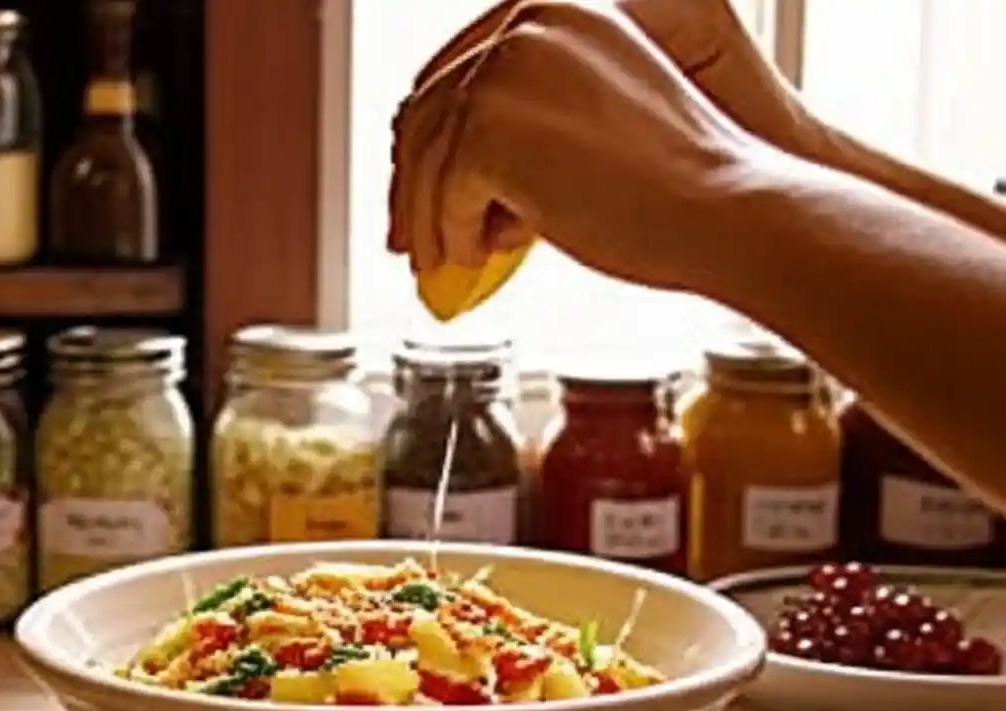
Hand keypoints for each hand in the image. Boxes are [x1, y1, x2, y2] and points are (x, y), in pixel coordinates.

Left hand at [388, 1, 760, 289]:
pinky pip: (444, 194)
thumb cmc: (678, 185)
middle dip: (411, 185)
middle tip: (409, 240)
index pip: (457, 75)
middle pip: (428, 112)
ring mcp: (506, 70)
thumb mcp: (590, 126)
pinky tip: (480, 255)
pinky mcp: (491, 127)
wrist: (728, 211)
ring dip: (430, 220)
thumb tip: (455, 174)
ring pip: (428, 158)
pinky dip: (453, 234)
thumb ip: (528, 126)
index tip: (416, 189)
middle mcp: (527, 23)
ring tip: (451, 260)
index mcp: (556, 11)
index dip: (427, 140)